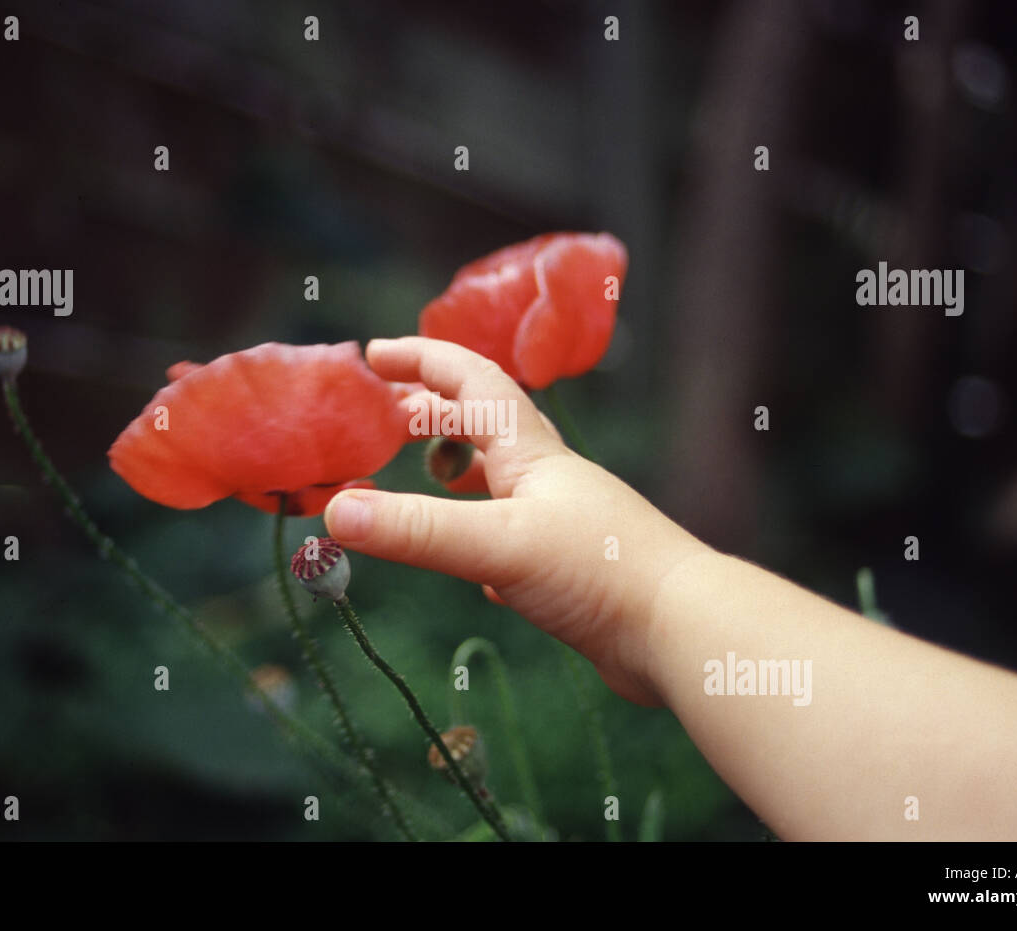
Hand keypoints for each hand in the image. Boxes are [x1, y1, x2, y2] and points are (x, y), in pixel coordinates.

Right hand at [324, 336, 708, 704]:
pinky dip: (481, 540)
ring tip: (416, 490)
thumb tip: (334, 513)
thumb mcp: (497, 544)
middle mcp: (545, 478)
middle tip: (378, 425)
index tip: (373, 354)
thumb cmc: (600, 569)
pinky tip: (472, 573)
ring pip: (496, 484)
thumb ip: (418, 531)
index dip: (420, 359)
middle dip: (427, 416)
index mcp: (529, 451)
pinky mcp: (567, 569)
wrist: (682, 629)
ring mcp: (559, 523)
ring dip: (453, 477)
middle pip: (480, 427)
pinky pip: (513, 539)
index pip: (469, 380)